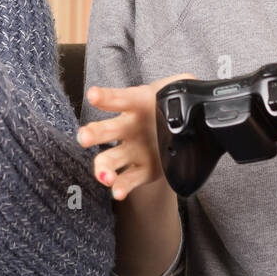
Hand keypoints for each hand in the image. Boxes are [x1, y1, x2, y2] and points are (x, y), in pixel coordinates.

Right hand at [78, 74, 192, 199]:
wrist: (181, 127)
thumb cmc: (172, 103)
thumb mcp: (180, 87)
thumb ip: (183, 83)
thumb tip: (192, 84)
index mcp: (135, 105)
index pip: (118, 98)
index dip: (105, 96)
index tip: (93, 95)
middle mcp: (128, 128)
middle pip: (105, 130)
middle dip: (93, 134)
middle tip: (85, 137)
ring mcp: (132, 150)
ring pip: (110, 159)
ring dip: (103, 168)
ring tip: (104, 176)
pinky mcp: (143, 170)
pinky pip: (128, 179)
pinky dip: (122, 187)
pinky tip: (117, 192)